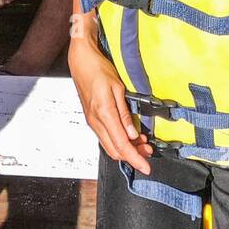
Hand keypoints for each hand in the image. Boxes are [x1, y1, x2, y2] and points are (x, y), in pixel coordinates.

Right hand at [69, 39, 151, 173]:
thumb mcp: (118, 88)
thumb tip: (132, 134)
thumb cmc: (98, 69)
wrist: (81, 61)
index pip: (122, 145)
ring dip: (126, 149)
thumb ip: (125, 113)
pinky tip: (128, 135)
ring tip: (142, 143)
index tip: (146, 167)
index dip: (135, 158)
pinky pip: (105, 137)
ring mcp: (92, 121)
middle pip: (115, 150)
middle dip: (133, 156)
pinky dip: (118, 141)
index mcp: (104, 113)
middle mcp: (96, 121)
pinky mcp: (91, 118)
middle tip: (148, 152)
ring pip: (109, 145)